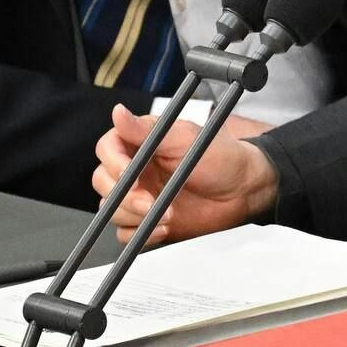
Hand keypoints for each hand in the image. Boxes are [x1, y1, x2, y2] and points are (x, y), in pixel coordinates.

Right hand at [92, 102, 277, 245]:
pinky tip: (165, 227)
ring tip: (167, 213)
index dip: (114, 162)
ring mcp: (140, 196)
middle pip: (103, 181)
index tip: (130, 173)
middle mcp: (136, 169)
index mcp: (141, 143)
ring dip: (135, 215)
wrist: (243, 191)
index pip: (107, 148)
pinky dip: (141, 234)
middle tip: (149, 201)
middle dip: (124, 195)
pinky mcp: (147, 221)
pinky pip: (126, 233)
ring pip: (111, 209)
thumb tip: (118, 112)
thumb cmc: (221, 158)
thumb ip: (147, 131)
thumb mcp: (186, 139)